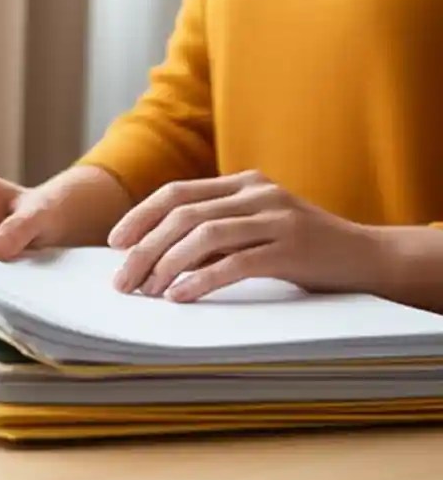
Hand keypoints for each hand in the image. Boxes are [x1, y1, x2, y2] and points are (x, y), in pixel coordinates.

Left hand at [108, 170, 376, 301]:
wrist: (366, 258)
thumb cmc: (299, 249)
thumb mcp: (254, 228)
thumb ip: (214, 230)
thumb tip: (151, 253)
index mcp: (242, 183)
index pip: (176, 192)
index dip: (140, 216)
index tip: (114, 244)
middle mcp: (256, 193)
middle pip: (183, 215)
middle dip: (144, 248)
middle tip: (121, 280)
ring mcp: (276, 218)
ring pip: (204, 236)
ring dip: (166, 265)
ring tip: (145, 291)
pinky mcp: (291, 248)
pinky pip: (235, 263)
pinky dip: (200, 280)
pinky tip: (178, 296)